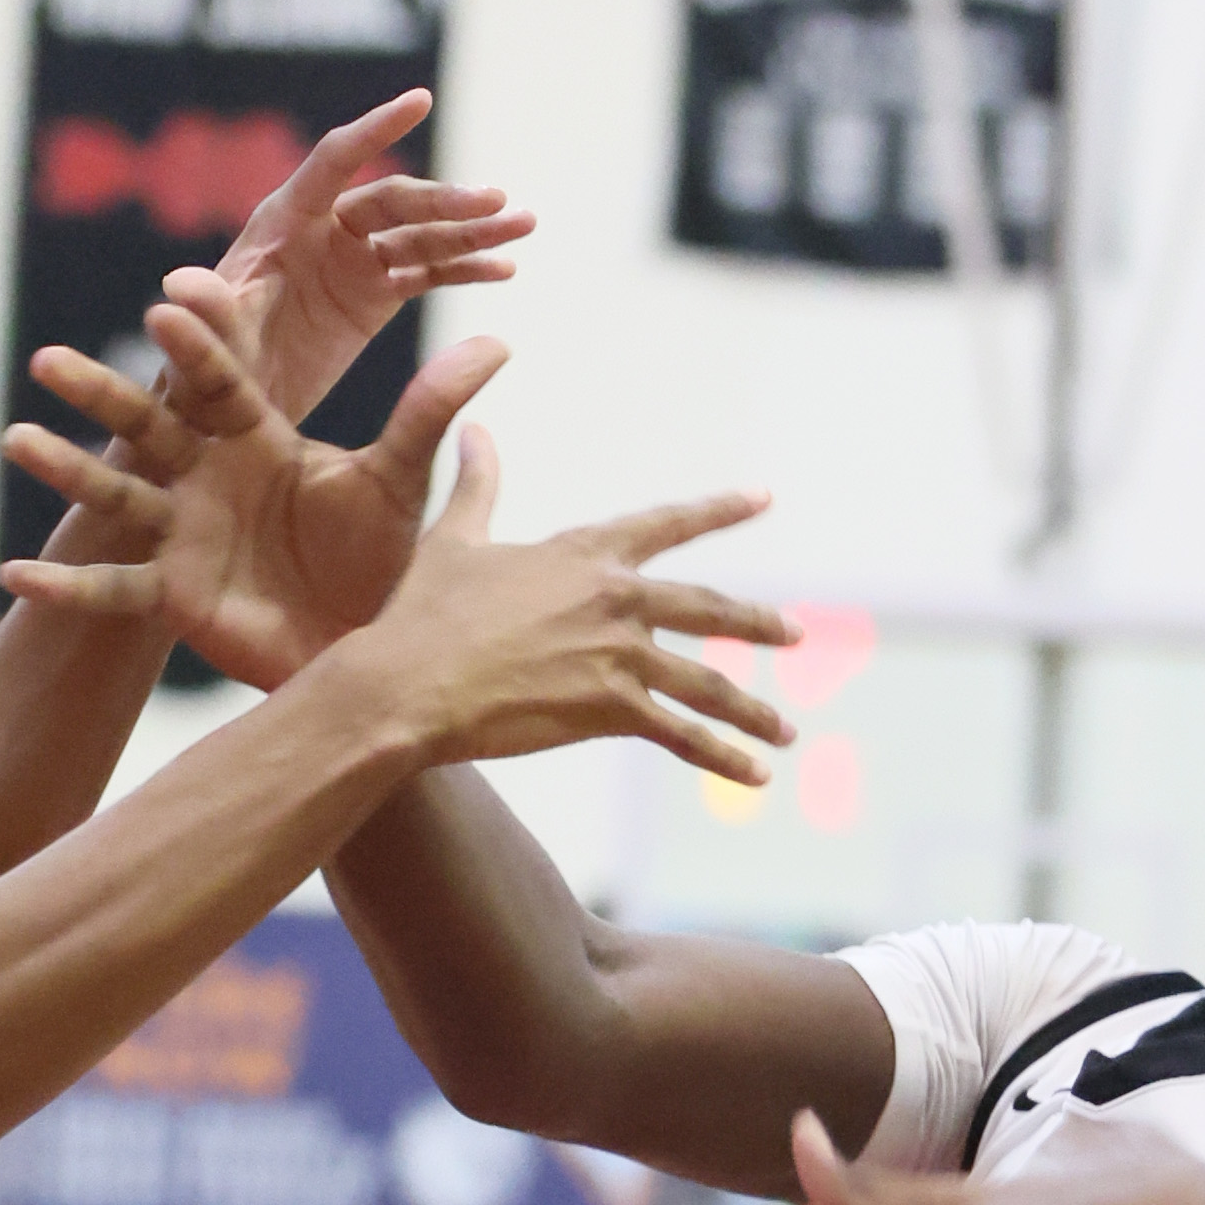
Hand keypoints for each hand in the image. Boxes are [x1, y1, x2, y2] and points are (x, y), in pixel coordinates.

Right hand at [0, 292, 505, 687]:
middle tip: (52, 360)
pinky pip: (113, 590)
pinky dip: (66, 586)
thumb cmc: (384, 559)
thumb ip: (434, 413)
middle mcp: (207, 480)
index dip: (201, 347)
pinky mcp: (174, 595)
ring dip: (67, 470)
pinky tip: (14, 574)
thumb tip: (497, 343)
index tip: (174, 299)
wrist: (374, 650)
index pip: (223, 384)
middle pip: (151, 427)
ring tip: (19, 439)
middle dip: (105, 396)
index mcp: (258, 442)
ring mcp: (183, 536)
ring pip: (118, 496)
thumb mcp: (402, 483)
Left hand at [210, 87, 534, 425]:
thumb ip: (209, 313)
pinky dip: (466, 269)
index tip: (421, 101)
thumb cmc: (207, 363)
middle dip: (448, 201)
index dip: (376, 132)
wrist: (229, 402)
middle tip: (499, 202)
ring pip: (421, 234)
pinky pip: (427, 273)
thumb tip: (181, 286)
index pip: (335, 163)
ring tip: (526, 224)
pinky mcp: (373, 295)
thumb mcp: (212, 340)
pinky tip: (505, 268)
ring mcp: (353, 261)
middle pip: (395, 202)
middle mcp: (323, 231)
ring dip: (473, 230)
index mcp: (284, 224)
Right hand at [307, 428, 800, 784]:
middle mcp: (615, 598)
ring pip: (709, 683)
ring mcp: (620, 654)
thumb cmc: (421, 615)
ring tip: (785, 733)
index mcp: (583, 553)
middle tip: (799, 632)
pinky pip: (685, 736)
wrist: (406, 685)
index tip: (764, 497)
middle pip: (710, 610)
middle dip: (759, 623)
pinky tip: (756, 775)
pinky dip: (724, 757)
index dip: (719, 509)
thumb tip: (475, 430)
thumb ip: (478, 485)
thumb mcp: (454, 539)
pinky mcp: (613, 709)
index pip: (666, 524)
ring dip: (753, 712)